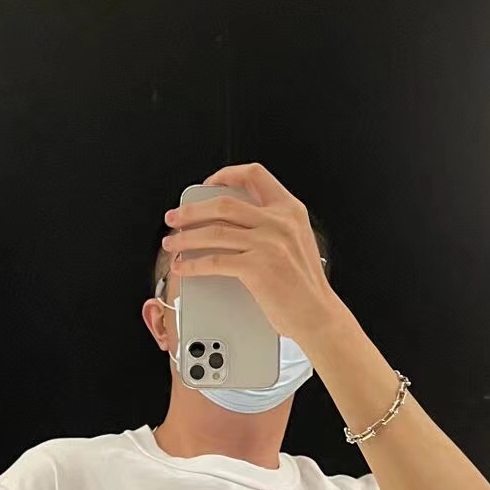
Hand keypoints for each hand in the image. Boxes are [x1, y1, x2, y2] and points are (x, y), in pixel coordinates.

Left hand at [162, 162, 342, 346]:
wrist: (318, 314)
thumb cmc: (304, 284)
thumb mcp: (295, 241)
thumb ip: (271, 224)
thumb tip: (229, 219)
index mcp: (290, 210)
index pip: (255, 175)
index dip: (226, 175)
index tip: (207, 184)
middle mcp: (280, 221)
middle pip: (224, 203)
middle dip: (191, 210)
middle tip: (174, 217)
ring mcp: (269, 243)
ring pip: (213, 231)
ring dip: (185, 237)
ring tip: (172, 243)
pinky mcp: (257, 267)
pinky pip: (214, 260)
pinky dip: (193, 264)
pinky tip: (184, 267)